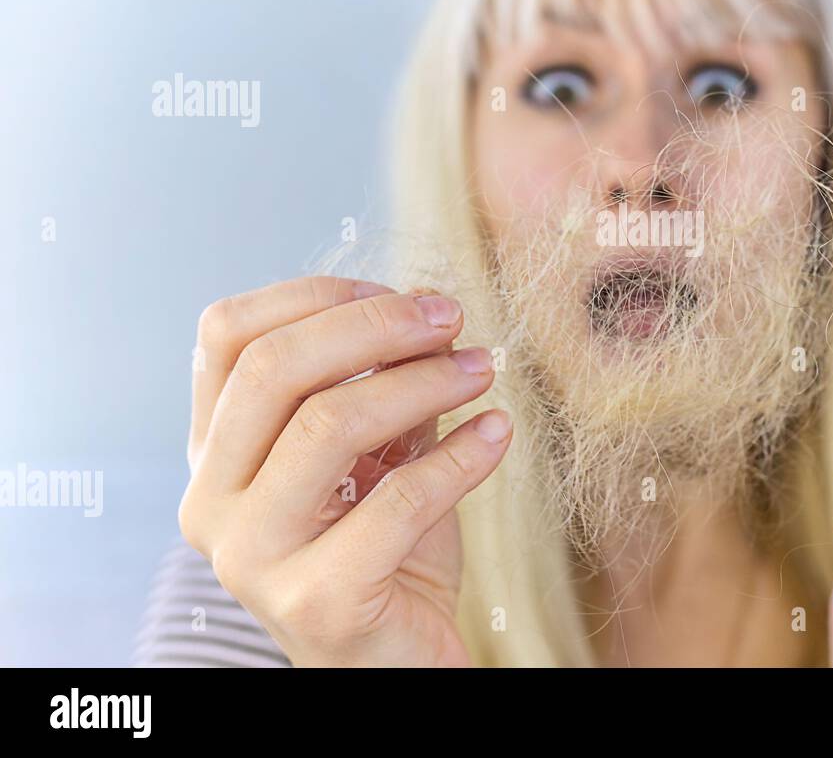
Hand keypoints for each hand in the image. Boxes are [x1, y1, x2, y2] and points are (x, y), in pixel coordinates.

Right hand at [178, 276, 511, 666]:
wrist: (396, 658)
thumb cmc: (384, 546)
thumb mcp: (375, 452)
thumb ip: (381, 385)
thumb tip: (424, 309)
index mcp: (214, 453)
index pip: (226, 335)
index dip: (315, 297)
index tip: (396, 294)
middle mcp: (213, 502)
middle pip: (275, 370)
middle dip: (376, 328)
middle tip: (451, 319)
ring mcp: (254, 557)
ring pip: (330, 425)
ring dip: (424, 382)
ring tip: (482, 368)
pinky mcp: (318, 601)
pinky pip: (399, 500)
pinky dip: (462, 454)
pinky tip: (498, 431)